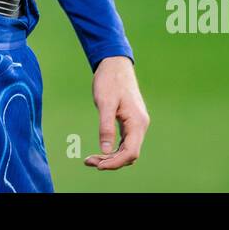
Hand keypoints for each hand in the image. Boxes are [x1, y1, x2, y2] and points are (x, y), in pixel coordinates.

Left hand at [85, 56, 148, 170]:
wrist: (115, 64)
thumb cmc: (110, 81)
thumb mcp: (105, 103)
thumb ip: (106, 127)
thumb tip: (105, 151)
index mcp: (137, 122)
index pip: (130, 152)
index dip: (115, 163)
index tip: (97, 165)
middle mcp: (140, 126)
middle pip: (129, 155)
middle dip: (110, 162)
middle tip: (88, 161)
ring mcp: (136, 124)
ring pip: (126, 150)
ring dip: (110, 157)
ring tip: (90, 159)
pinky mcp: (130, 122)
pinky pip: (124, 142)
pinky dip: (113, 149)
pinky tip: (100, 151)